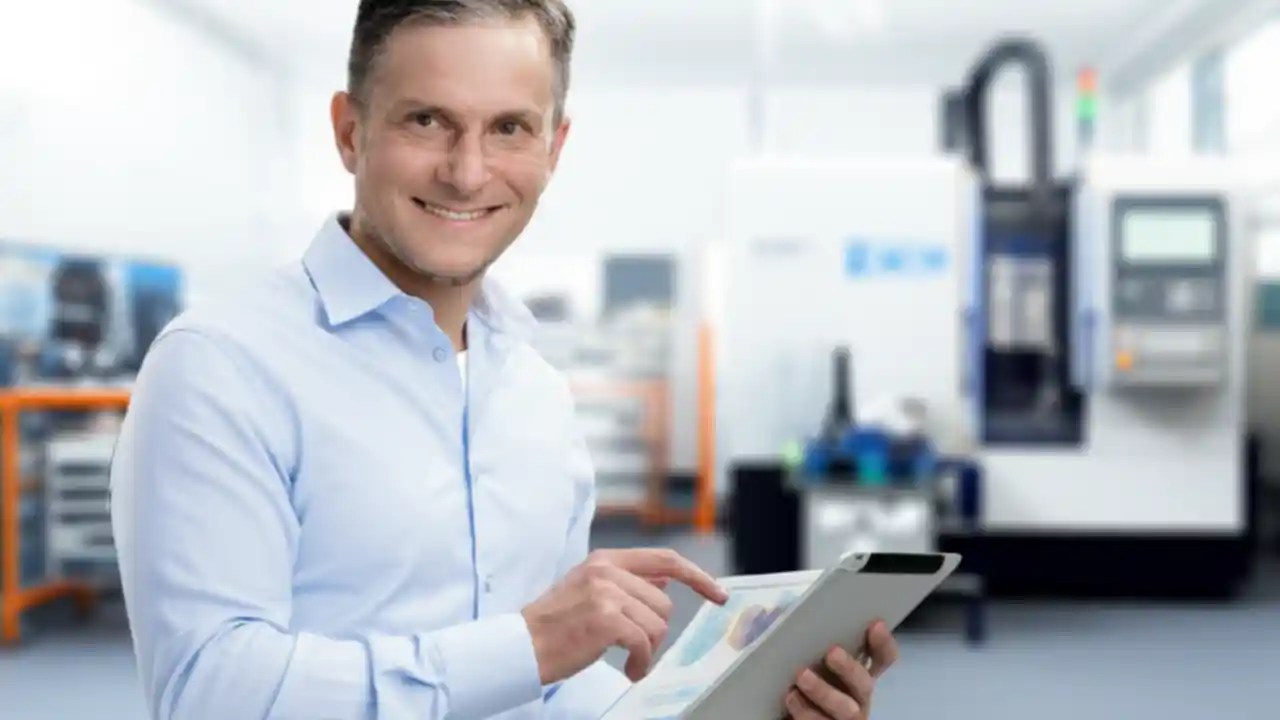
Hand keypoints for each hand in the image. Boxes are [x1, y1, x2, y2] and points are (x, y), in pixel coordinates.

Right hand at [521, 548, 728, 684]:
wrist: (521, 645)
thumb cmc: (556, 624)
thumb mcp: (590, 589)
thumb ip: (628, 581)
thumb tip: (665, 580)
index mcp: (607, 559)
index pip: (666, 560)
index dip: (698, 576)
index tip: (719, 594)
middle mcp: (607, 570)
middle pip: (664, 603)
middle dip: (655, 632)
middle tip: (633, 647)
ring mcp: (606, 593)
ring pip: (657, 625)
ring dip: (647, 650)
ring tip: (626, 659)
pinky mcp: (605, 619)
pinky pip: (643, 644)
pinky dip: (640, 663)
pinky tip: (627, 669)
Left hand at [783, 620, 899, 719]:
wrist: (788, 710)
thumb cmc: (799, 679)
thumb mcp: (804, 658)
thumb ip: (801, 641)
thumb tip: (771, 611)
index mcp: (857, 674)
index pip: (882, 658)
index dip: (883, 643)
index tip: (875, 624)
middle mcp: (857, 697)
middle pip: (864, 684)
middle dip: (850, 668)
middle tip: (831, 652)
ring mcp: (845, 718)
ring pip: (845, 709)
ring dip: (823, 692)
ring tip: (801, 676)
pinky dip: (806, 712)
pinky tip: (791, 699)